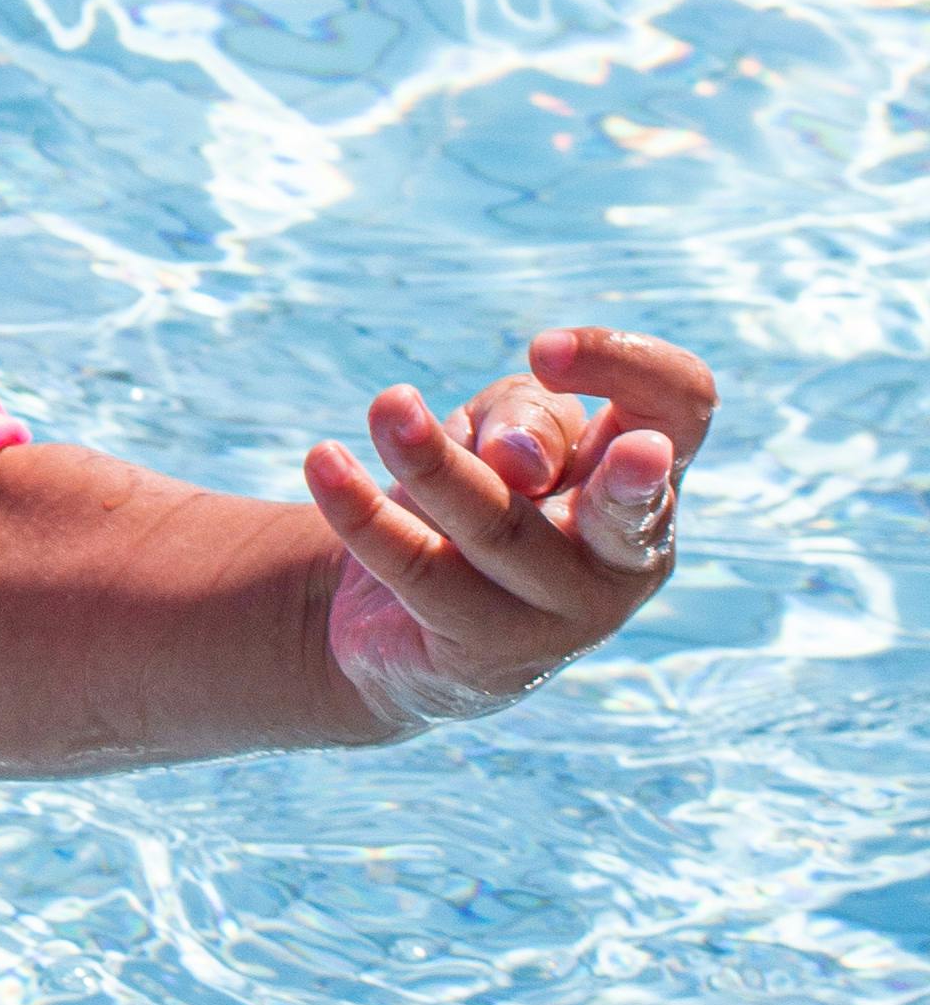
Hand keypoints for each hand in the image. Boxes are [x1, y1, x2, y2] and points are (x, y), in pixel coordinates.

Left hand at [306, 324, 715, 735]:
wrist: (404, 619)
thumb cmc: (482, 494)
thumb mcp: (502, 433)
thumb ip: (525, 422)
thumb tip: (518, 460)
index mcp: (649, 479)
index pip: (682, 409)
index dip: (628, 366)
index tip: (539, 349)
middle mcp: (627, 557)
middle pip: (634, 509)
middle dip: (629, 483)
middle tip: (623, 450)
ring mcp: (564, 617)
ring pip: (499, 526)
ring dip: (434, 462)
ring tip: (386, 406)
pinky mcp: (488, 654)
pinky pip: (420, 571)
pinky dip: (363, 511)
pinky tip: (323, 461)